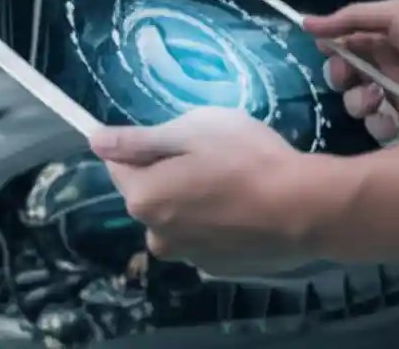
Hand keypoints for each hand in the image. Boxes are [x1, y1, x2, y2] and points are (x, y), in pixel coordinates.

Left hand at [90, 108, 344, 274]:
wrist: (304, 207)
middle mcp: (157, 235)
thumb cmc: (244, 158)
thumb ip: (138, 140)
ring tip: (230, 182)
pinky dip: (215, 223)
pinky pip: (203, 237)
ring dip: (190, 201)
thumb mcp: (190, 132)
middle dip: (168, 174)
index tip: (176, 136)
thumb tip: (94, 141)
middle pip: (148, 194)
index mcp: (143, 198)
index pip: (118, 165)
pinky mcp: (219, 267)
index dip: (143, 145)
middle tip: (210, 155)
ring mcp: (189, 256)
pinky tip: (243, 207)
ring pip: (176, 218)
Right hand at [304, 0, 398, 141]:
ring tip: (378, 101)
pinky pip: (382, 134)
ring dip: (361, 105)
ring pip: (361, 110)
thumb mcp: (398, 14)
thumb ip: (351, 18)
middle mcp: (392, 74)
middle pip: (348, 83)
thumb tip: (305, 24)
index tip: (332, 57)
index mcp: (388, 44)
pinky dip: (384, 126)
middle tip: (352, 80)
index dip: (335, 56)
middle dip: (343, 82)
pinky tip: (398, 119)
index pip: (347, 52)